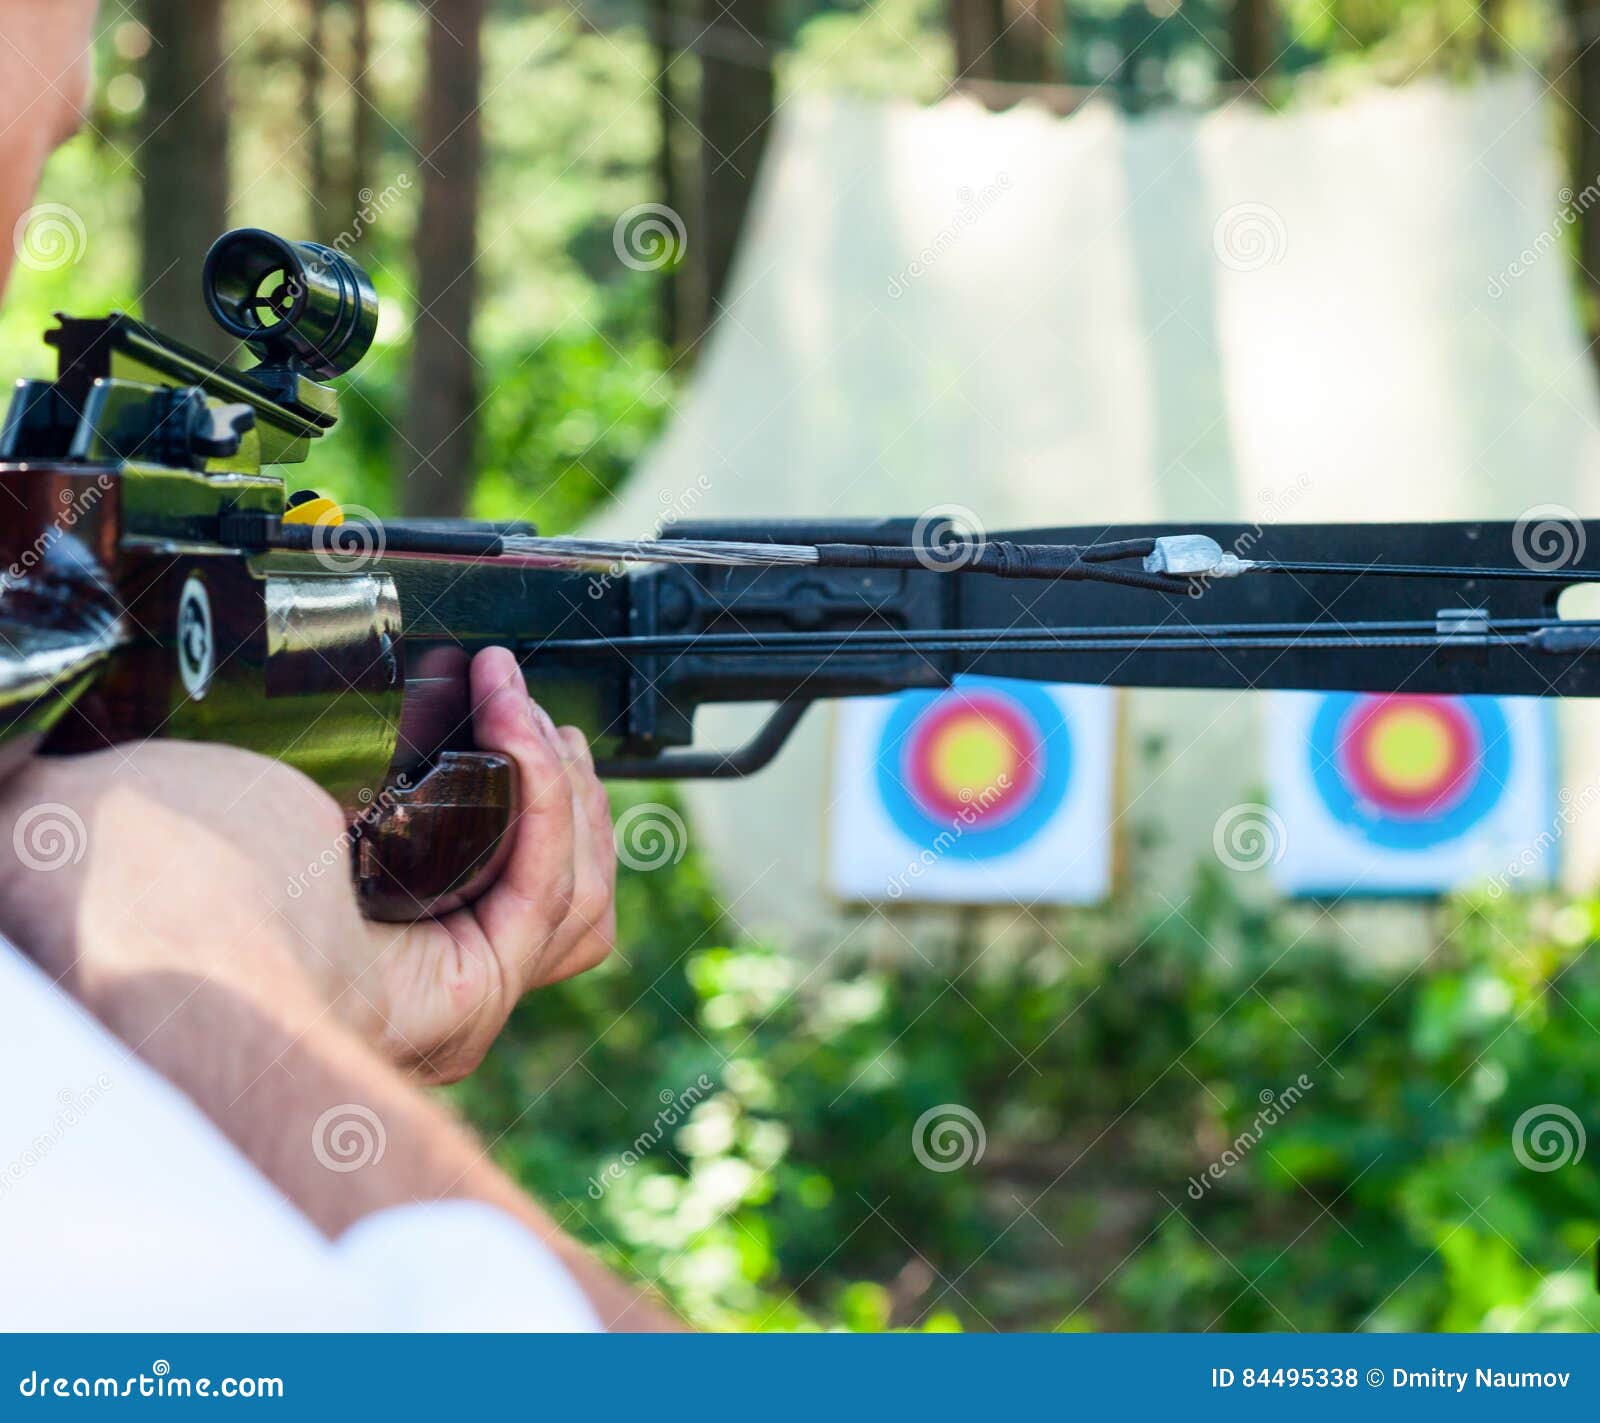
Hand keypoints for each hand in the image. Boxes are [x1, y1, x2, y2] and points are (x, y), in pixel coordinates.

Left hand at [0, 647, 615, 1081]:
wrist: (131, 901)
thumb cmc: (162, 859)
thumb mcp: (285, 794)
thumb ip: (373, 786)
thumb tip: (410, 732)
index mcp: (382, 944)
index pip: (517, 887)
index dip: (536, 797)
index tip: (507, 707)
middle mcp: (430, 985)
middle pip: (573, 901)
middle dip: (568, 789)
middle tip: (521, 701)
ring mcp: (457, 998)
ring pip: (577, 899)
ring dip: (562, 783)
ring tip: (518, 701)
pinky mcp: (470, 990)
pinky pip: (548, 887)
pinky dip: (547, 796)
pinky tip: (518, 728)